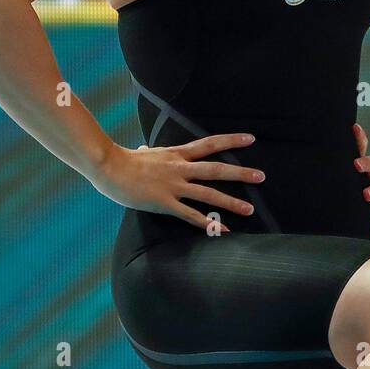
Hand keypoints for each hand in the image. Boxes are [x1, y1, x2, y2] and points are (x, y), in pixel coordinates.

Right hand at [93, 134, 264, 233]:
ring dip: (230, 202)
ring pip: (208, 194)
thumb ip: (153, 153)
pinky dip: (206, 223)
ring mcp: (173, 186)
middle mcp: (180, 168)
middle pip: (216, 169)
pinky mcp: (164, 202)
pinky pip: (189, 214)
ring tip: (250, 209)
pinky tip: (220, 230)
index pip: (210, 143)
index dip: (231, 140)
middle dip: (240, 174)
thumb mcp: (146, 153)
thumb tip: (146, 149)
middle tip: (262, 177)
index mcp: (178, 154)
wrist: (108, 167)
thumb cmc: (124, 161)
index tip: (251, 138)